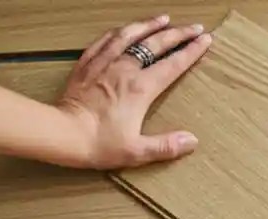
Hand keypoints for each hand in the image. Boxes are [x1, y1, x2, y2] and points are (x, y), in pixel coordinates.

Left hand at [53, 15, 210, 168]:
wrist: (61, 133)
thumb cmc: (98, 143)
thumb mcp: (137, 151)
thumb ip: (166, 146)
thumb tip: (191, 140)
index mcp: (141, 88)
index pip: (173, 64)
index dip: (191, 51)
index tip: (205, 40)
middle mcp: (125, 69)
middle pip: (155, 44)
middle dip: (178, 34)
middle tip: (194, 27)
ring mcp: (104, 63)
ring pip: (130, 35)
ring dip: (149, 25)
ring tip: (163, 18)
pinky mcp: (87, 64)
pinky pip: (105, 40)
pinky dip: (119, 31)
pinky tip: (125, 29)